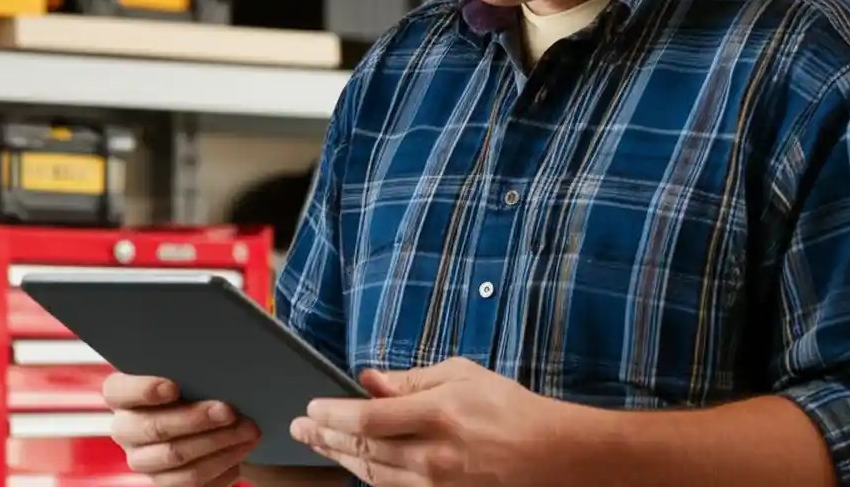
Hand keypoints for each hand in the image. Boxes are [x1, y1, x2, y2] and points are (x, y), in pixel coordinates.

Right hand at [102, 373, 261, 485]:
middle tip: (229, 411)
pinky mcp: (164, 482)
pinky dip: (220, 466)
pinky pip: (189, 481)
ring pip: (175, 457)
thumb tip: (219, 362)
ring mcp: (143, 460)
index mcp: (123, 396)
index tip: (174, 386)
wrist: (205, 415)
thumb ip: (192, 367)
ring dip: (217, 444)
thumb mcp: (189, 370)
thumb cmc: (195, 384)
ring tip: (248, 431)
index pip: (118, 391)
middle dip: (196, 419)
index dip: (144, 390)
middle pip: (154, 428)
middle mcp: (126, 429)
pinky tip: (241, 451)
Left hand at [289, 357, 570, 485]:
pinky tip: (353, 463)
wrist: (550, 455)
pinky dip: (367, 475)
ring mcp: (435, 484)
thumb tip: (370, 381)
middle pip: (361, 450)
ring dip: (338, 458)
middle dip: (324, 438)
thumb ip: (412, 379)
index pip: (367, 419)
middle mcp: (432, 455)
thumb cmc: (509, 409)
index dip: (332, 415)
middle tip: (299, 428)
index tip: (311, 407)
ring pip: (371, 474)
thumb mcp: (463, 374)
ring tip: (316, 442)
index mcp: (438, 415)